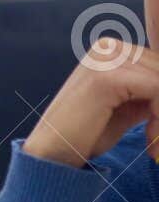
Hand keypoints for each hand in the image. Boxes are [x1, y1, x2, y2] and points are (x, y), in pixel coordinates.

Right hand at [23, 39, 158, 168]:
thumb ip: (153, 89)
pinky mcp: (105, 77)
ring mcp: (104, 59)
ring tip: (155, 143)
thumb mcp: (130, 104)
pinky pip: (158, 88)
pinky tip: (150, 139)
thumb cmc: (89, 133)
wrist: (53, 155)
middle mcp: (107, 47)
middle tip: (158, 141)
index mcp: (111, 48)